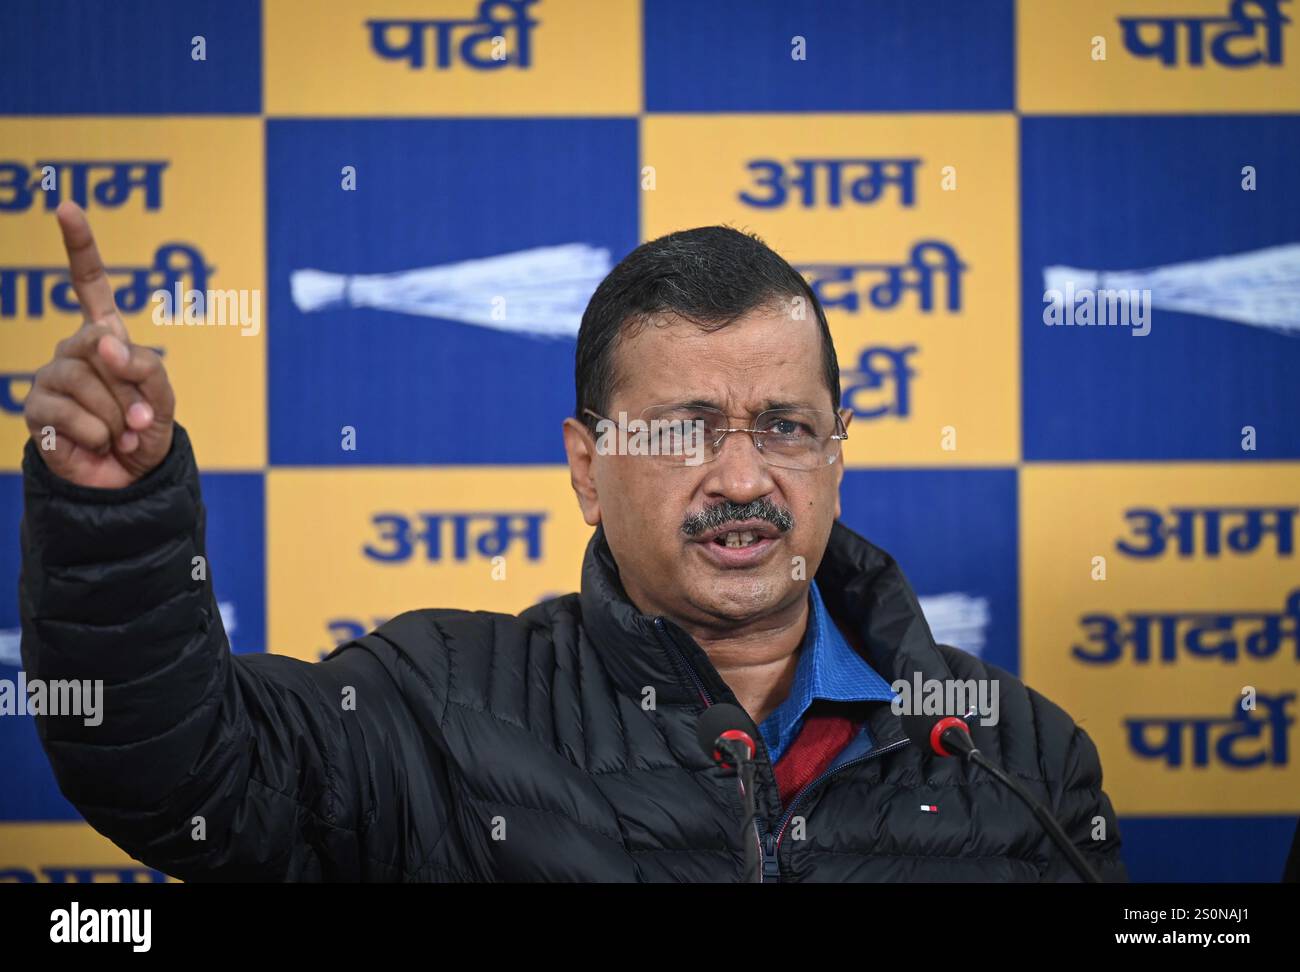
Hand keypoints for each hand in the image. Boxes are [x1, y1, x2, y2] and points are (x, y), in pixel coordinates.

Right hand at [24, 202, 175, 488]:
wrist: (129, 481)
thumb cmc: (147, 433)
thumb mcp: (163, 396)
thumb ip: (145, 364)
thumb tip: (102, 342)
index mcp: (104, 336)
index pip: (89, 285)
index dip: (78, 246)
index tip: (65, 206)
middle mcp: (72, 350)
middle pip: (98, 346)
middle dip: (129, 387)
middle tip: (139, 416)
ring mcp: (50, 378)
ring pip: (86, 381)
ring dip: (117, 414)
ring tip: (122, 432)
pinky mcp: (36, 410)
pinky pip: (71, 413)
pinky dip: (99, 434)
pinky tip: (99, 443)